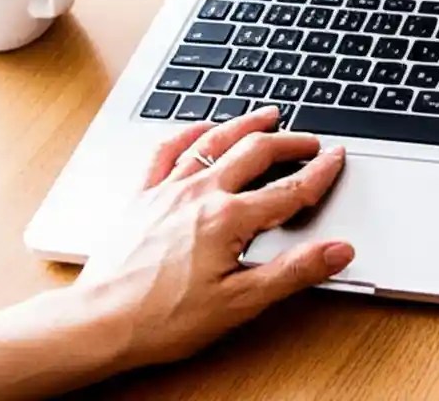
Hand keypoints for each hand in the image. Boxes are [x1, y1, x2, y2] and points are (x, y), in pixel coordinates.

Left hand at [77, 106, 354, 369]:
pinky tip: (200, 128)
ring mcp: (168, 191)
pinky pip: (165, 152)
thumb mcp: (241, 302)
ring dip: (244, 124)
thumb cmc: (164, 318)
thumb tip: (338, 250)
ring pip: (213, 142)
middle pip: (254, 153)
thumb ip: (295, 271)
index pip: (289, 190)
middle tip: (310, 139)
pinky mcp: (142, 197)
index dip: (320, 173)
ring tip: (266, 115)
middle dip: (288, 141)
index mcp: (228, 219)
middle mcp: (200, 194)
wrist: (100, 323)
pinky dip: (187, 134)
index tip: (336, 158)